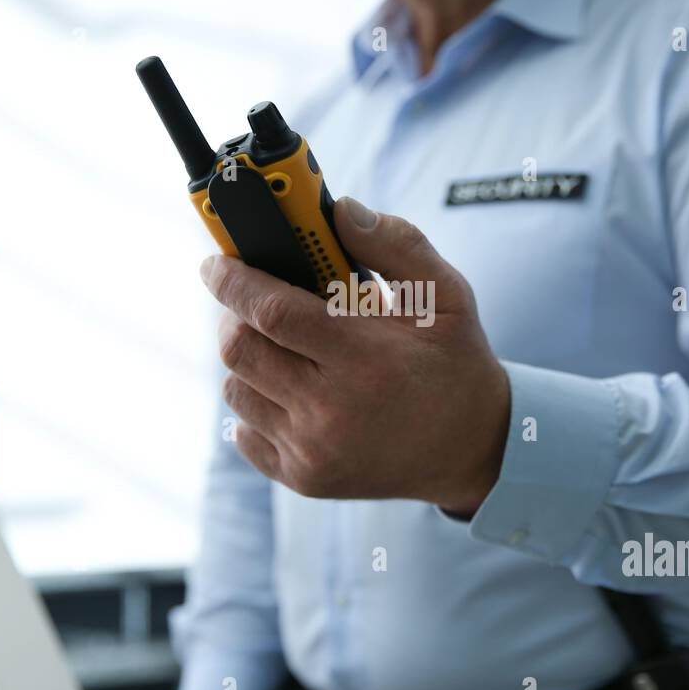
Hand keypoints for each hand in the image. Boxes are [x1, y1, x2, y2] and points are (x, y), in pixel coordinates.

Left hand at [201, 197, 509, 517]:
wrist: (473, 450)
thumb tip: (340, 210)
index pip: (271, 311)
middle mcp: (332, 411)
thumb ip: (396, 245)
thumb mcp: (447, 295)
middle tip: (252, 300)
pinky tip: (290, 391)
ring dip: (247, 359)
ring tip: (283, 348)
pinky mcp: (303, 479)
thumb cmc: (455, 363)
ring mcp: (313, 451)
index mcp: (366, 358)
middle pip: (239, 349)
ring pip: (235, 390)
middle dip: (234, 315)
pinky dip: (255, 403)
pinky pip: (244, 431)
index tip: (215, 263)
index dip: (233, 280)